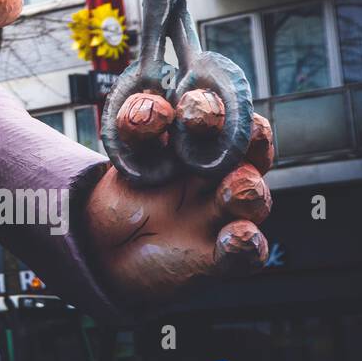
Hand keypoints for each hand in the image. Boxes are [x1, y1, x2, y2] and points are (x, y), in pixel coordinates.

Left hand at [88, 93, 274, 303]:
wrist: (107, 244)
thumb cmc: (125, 188)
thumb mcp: (123, 152)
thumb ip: (136, 126)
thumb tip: (153, 110)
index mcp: (202, 140)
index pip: (224, 113)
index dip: (213, 105)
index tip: (185, 106)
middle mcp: (221, 173)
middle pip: (250, 150)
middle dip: (243, 136)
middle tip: (210, 130)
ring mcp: (223, 213)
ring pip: (253, 198)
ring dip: (246, 190)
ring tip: (233, 188)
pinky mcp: (220, 255)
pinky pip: (247, 251)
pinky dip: (245, 245)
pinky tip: (238, 236)